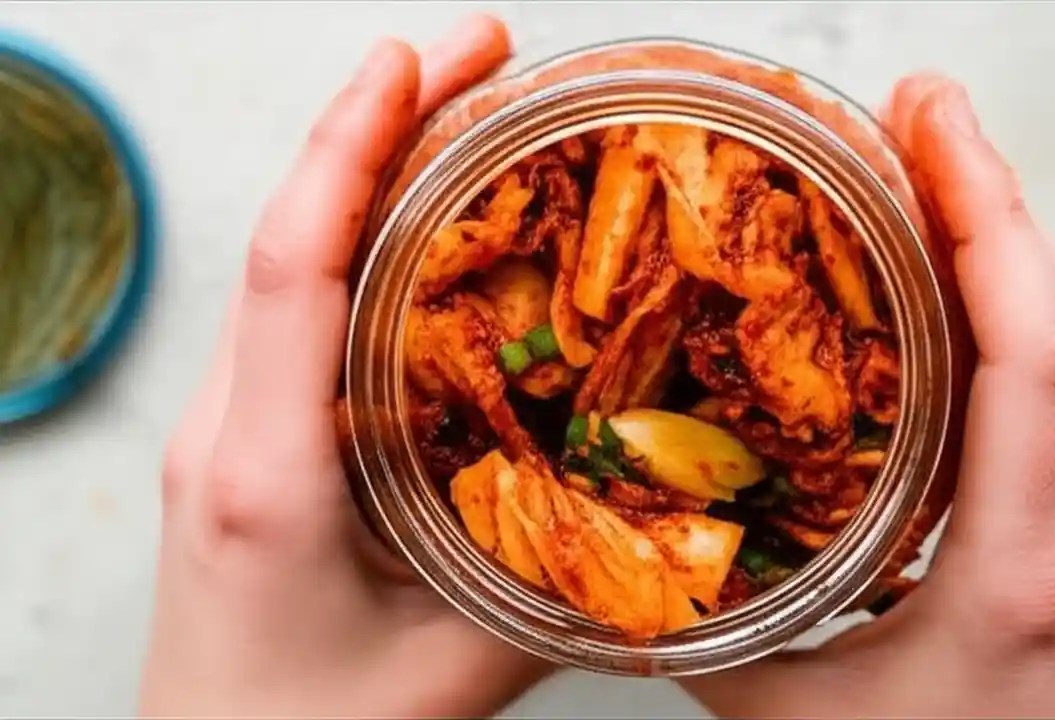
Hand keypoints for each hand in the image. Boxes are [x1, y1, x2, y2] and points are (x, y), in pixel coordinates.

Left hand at [139, 16, 547, 717]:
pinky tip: (426, 224)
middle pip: (292, 237)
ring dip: (368, 172)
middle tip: (478, 51)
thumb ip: (560, 580)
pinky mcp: (244, 439)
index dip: (348, 148)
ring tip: (464, 109)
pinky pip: (297, 311)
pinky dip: (359, 239)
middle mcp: (227, 430)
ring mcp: (225, 429)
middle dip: (379, 123)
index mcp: (268, 474)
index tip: (410, 57)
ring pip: (290, 265)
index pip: (292, 270)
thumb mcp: (461, 668)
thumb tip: (658, 497)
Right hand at [680, 75, 1054, 718]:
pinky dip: (1001, 304)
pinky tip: (938, 279)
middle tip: (910, 113)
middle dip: (990, 192)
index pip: (1034, 351)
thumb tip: (607, 530)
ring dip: (1000, 240)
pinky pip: (1053, 386)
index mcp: (1016, 571)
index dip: (987, 214)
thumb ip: (701, 619)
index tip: (926, 123)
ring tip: (918, 169)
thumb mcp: (787, 711)